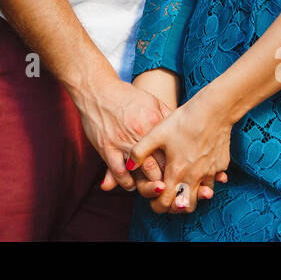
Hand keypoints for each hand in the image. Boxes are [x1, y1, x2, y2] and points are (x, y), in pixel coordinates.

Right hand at [73, 77, 171, 191]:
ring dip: (148, 185)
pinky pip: (118, 171)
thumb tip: (182, 128)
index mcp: (154, 122)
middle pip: (159, 165)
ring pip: (140, 172)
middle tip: (171, 189)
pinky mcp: (106, 147)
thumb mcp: (151, 102)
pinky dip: (126, 182)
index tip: (182, 174)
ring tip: (155, 189)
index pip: (171, 150)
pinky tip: (132, 184)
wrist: (97, 90)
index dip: (178, 166)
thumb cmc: (126, 97)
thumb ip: (167, 116)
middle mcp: (140, 134)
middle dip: (167, 181)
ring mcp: (122, 142)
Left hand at [131, 91, 231, 214]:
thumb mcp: (157, 133)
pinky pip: (213, 180)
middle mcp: (195, 177)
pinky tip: (199, 169)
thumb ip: (140, 152)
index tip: (154, 200)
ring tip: (184, 185)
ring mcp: (210, 172)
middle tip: (169, 196)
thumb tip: (129, 166)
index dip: (158, 205)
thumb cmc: (183, 120)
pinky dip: (206, 181)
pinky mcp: (221, 165)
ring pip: (202, 196)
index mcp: (176, 171)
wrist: (214, 110)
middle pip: (186, 206)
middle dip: (175, 206)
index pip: (166, 203)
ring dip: (192, 195)